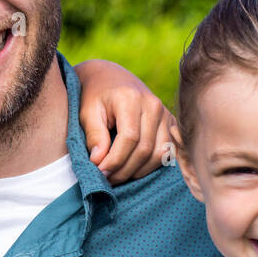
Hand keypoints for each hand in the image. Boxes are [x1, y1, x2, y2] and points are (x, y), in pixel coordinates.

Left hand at [74, 59, 174, 184]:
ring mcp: (165, 114)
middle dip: (124, 169)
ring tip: (118, 175)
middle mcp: (154, 105)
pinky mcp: (170, 122)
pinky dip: (152, 165)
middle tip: (106, 179)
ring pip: (160, 153)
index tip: (99, 171)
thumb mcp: (87, 111)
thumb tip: (99, 161)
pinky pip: (168, 151)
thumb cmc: (94, 95)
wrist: (109, 77)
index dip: (115, 160)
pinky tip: (134, 169)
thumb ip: (94, 135)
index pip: (129, 138)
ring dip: (139, 171)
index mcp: (131, 99)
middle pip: (145, 149)